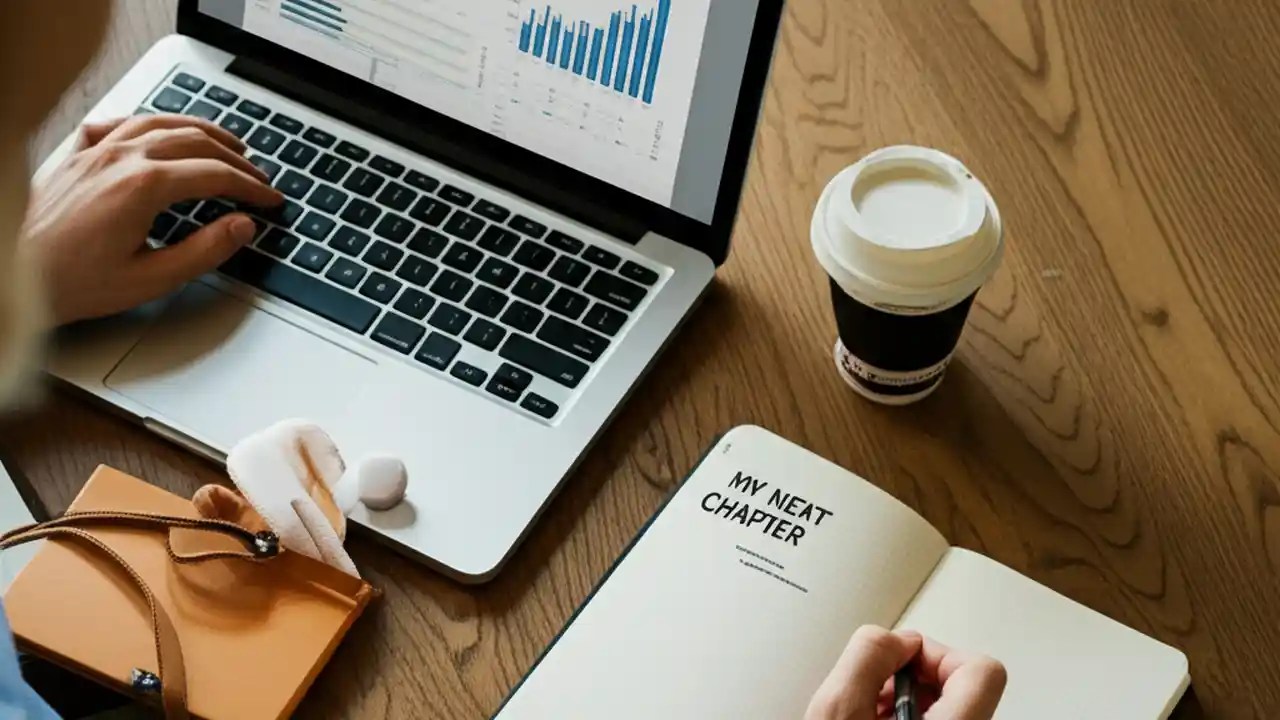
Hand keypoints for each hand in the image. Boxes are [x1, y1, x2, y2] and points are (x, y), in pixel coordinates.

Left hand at [21, 114, 282, 324]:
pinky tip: (158, 131)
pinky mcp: (77, 155)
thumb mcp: (151, 278)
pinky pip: (121, 123)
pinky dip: (150, 123)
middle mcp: (122, 158)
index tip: (270, 200)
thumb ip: (204, 250)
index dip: (252, 188)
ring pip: (161, 122)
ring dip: (201, 130)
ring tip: (226, 143)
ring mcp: (97, 151)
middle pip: (196, 141)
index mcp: (144, 187)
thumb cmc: (71, 282)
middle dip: (236, 159)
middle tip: (257, 178)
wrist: (14, 273)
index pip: (216, 175)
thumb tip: (241, 227)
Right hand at [805, 626, 1005, 719]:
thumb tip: (893, 637)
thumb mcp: (836, 708)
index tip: (901, 656)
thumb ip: (867, 655)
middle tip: (875, 690)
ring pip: (942, 701)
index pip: (981, 668)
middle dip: (911, 674)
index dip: (937, 651)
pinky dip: (897, 714)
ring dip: (901, 697)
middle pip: (961, 681)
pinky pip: (929, 717)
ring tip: (865, 713)